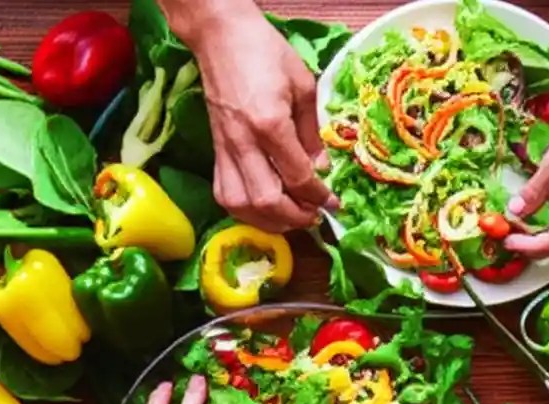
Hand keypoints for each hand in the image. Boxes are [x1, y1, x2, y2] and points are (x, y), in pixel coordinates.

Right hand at [189, 9, 335, 231]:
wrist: (221, 37)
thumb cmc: (266, 53)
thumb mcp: (303, 85)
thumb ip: (312, 131)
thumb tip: (321, 168)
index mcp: (269, 124)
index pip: (297, 176)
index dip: (318, 197)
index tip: (333, 203)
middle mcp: (243, 143)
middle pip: (267, 201)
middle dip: (294, 217)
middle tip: (313, 216)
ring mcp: (224, 149)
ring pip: (241, 205)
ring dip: (268, 220)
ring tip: (290, 217)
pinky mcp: (214, 151)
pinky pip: (224, 194)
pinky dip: (245, 210)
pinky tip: (263, 208)